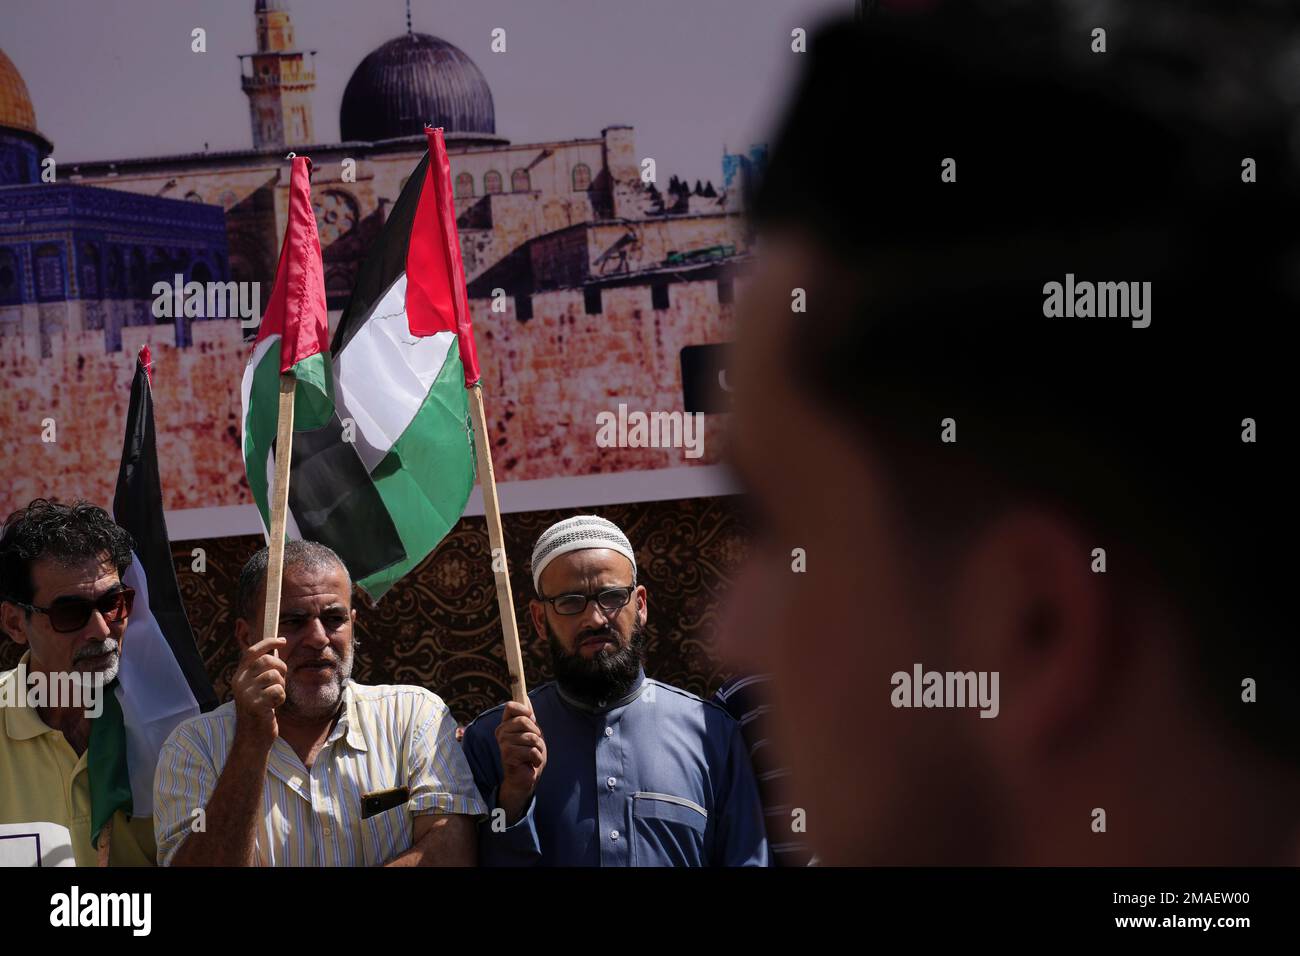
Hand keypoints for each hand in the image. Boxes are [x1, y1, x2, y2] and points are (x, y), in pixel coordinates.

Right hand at [232, 636, 286, 747]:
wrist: (253, 737)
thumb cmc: (260, 710)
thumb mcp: (257, 688)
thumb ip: (262, 671)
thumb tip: (276, 651)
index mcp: (239, 676)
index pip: (251, 652)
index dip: (268, 642)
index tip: (283, 640)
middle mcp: (239, 682)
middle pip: (267, 660)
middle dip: (281, 668)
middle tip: (282, 680)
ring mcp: (246, 694)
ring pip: (274, 676)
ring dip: (281, 686)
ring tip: (275, 697)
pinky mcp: (255, 704)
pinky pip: (278, 691)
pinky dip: (281, 698)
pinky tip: (274, 707)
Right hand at [495, 700, 545, 824]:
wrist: (526, 778)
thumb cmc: (529, 754)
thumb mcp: (531, 732)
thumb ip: (527, 716)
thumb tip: (526, 696)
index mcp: (505, 725)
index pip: (511, 706)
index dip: (525, 710)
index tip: (532, 719)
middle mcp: (501, 733)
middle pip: (525, 721)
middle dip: (536, 734)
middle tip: (533, 744)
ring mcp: (503, 744)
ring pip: (531, 737)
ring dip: (538, 748)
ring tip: (531, 756)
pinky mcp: (508, 756)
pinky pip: (532, 751)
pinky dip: (536, 758)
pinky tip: (530, 764)